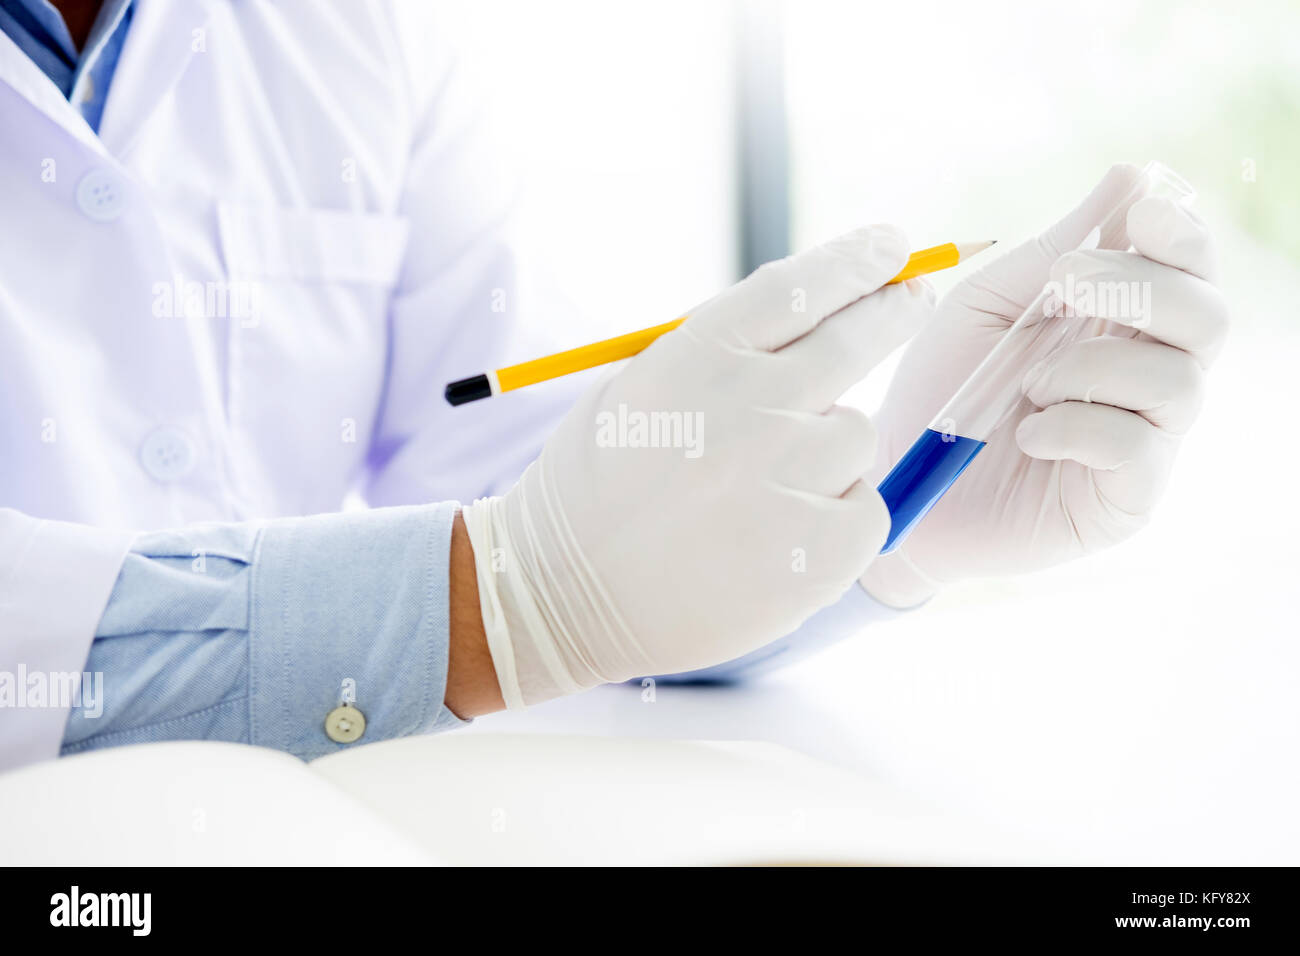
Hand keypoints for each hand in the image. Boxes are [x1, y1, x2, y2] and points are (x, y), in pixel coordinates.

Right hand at [463, 225, 933, 705]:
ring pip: (857, 432)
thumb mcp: (638, 387)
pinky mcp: (817, 551)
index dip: (858, 260)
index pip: (803, 285)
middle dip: (893, 311)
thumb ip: (721, 353)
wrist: (561, 596)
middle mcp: (751, 407)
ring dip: (829, 448)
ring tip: (764, 488)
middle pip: (858, 337)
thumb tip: (816, 314)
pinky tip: (776, 537)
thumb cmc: (599, 486)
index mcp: (699, 356)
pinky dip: (835, 518)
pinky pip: (865, 508)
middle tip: (908, 303)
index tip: (893, 248)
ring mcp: (787, 479)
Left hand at [861, 164, 1229, 606]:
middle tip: (1061, 288)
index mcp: (1119, 321)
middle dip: (1141, 287)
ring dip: (1094, 366)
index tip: (1141, 213)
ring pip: (1180, 381)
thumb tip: (1131, 173)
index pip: (1190, 268)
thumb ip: (1053, 248)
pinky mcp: (1126, 498)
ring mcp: (1144, 438)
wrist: (902, 483)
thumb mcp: (984, 307)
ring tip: (1027, 384)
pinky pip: (1139, 448)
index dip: (1183, 234)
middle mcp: (1146, 374)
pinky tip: (1030, 434)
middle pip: (1208, 316)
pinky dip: (1079, 427)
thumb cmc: (942, 390)